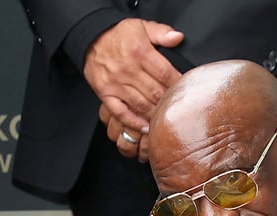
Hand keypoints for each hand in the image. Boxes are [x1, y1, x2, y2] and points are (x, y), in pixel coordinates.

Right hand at [83, 19, 182, 154]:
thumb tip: (178, 38)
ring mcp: (116, 84)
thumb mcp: (142, 26)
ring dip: (155, 114)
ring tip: (165, 118)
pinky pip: (121, 113)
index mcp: (140, 52)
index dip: (177, 83)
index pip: (165, 73)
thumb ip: (161, 32)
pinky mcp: (106, 94)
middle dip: (168, 101)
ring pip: (141, 105)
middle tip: (178, 107)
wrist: (91, 39)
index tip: (185, 89)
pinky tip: (145, 128)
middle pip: (155, 92)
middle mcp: (128, 70)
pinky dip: (133, 123)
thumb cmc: (118, 35)